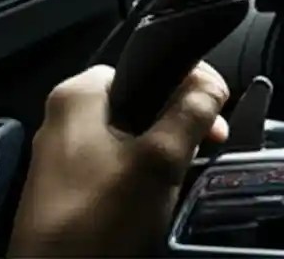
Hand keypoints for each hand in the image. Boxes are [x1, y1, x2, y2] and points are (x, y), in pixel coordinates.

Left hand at [8, 62, 230, 256]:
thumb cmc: (101, 218)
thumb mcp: (159, 160)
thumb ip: (191, 113)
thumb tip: (212, 84)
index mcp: (77, 96)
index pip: (146, 65)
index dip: (189, 82)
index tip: (218, 109)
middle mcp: (65, 118)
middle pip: (142, 101)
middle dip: (182, 120)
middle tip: (211, 143)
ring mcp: (66, 155)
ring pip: (133, 135)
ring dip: (168, 149)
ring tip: (190, 170)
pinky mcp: (72, 188)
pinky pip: (119, 164)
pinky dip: (146, 171)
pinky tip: (163, 191)